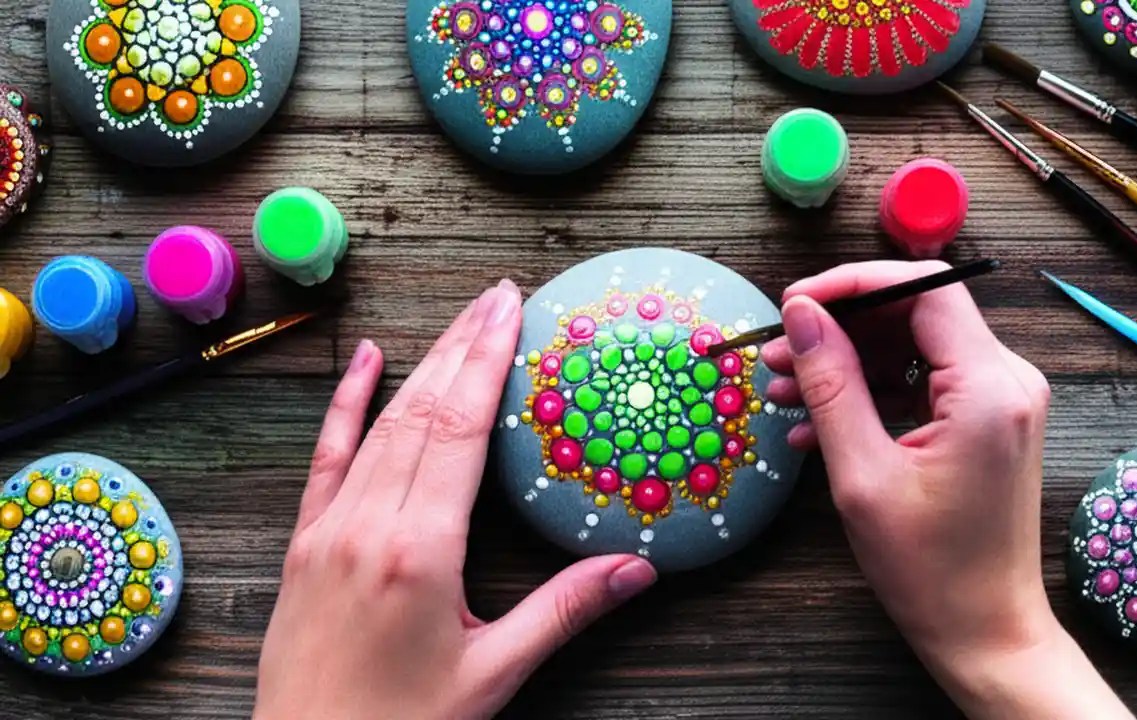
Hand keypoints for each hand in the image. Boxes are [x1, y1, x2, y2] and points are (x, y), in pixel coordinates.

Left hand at [254, 281, 656, 719]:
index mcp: (420, 549)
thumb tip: (636, 569)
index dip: (487, 362)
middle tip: (498, 296)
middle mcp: (369, 524)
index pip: (460, 430)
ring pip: (382, 425)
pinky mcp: (306, 543)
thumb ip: (564, 611)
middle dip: (464, 346)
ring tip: (460, 321)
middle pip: (423, 411)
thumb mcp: (494, 672)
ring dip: (423, 366)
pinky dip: (346, 404)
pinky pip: (327, 457)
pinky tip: (363, 362)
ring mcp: (330, 529)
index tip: (509, 311)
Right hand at [763, 261, 1131, 719]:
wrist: (986, 634)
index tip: (795, 302)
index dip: (853, 284)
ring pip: (913, 346)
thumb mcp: (862, 474)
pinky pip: (922, 382)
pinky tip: (816, 422)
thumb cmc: (930, 570)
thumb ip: (831, 383)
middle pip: (916, 312)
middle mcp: (1007, 382)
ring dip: (847, 362)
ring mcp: (1001, 401)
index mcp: (988, 388)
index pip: (923, 288)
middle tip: (778, 353)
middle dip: (841, 327)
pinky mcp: (987, 422)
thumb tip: (801, 314)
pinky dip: (871, 392)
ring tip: (784, 391)